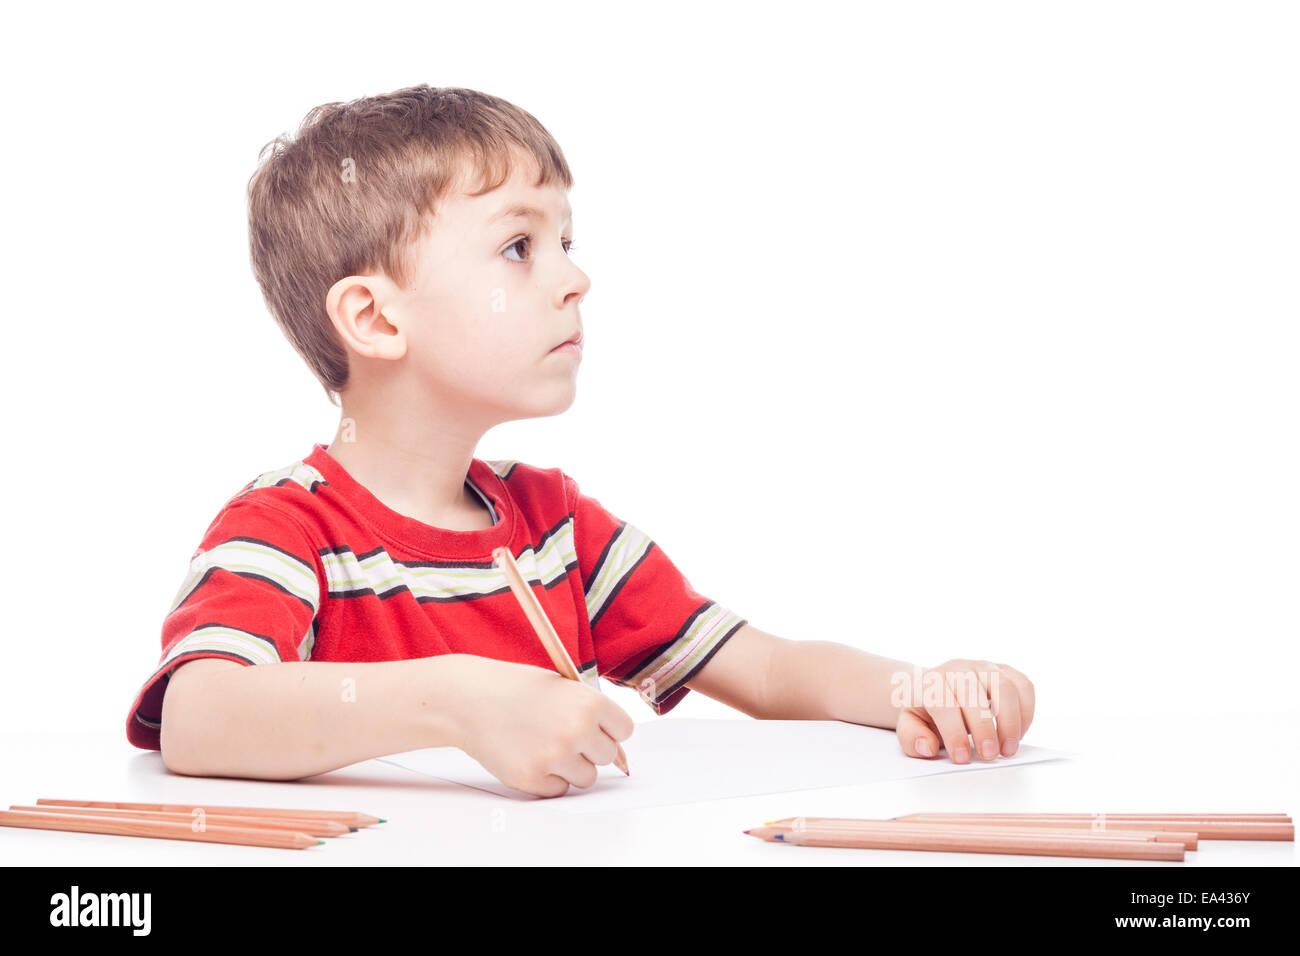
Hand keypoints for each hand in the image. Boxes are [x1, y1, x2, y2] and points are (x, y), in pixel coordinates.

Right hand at [455, 657, 634, 796]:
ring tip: (544, 744)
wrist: (470, 700)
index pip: (624, 730)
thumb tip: (618, 750)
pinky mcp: (533, 778)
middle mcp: (577, 730)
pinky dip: (547, 779)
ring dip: (570, 767)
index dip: (608, 729)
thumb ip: (591, 713)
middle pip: (608, 757)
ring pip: (586, 778)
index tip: (593, 726)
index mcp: (589, 702)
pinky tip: (529, 755)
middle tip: (562, 734)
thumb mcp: (562, 687)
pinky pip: (558, 790)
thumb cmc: (516, 690)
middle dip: (589, 749)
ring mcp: (554, 756)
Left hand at [895, 659, 1033, 762]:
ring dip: (1010, 722)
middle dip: (983, 728)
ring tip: (1008, 749)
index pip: (942, 703)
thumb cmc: (926, 709)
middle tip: (988, 755)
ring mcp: (983, 666)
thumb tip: (926, 746)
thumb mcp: (909, 724)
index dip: (953, 733)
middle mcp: (957, 668)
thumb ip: (911, 737)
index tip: (962, 758)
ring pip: (1003, 686)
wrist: (939, 686)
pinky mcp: (1005, 670)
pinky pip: (1023, 685)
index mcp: (930, 681)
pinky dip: (1026, 711)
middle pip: (972, 693)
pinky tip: (1019, 733)